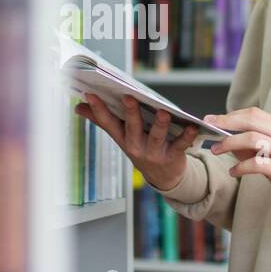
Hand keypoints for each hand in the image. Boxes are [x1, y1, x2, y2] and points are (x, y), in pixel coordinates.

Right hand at [75, 93, 197, 193]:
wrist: (163, 176)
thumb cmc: (140, 148)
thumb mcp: (120, 136)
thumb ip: (101, 120)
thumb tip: (78, 107)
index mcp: (122, 138)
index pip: (108, 122)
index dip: (98, 109)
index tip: (90, 94)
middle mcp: (136, 145)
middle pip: (132, 127)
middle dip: (130, 112)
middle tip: (129, 97)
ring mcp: (154, 152)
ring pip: (157, 136)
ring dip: (160, 124)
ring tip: (163, 112)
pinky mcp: (172, 156)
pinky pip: (180, 145)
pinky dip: (187, 136)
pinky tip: (192, 126)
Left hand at [203, 107, 270, 217]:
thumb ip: (255, 149)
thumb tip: (230, 143)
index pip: (254, 114)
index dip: (231, 115)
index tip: (213, 119)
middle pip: (251, 120)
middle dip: (226, 122)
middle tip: (209, 127)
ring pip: (253, 139)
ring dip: (230, 143)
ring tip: (217, 150)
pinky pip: (258, 164)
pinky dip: (241, 166)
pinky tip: (233, 171)